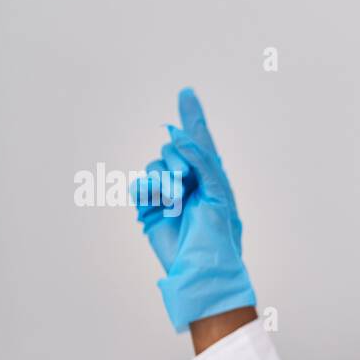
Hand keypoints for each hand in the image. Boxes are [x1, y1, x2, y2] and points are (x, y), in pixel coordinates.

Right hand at [131, 88, 254, 332]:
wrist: (200, 268)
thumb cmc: (218, 236)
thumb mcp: (218, 193)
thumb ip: (202, 161)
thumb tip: (179, 139)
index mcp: (211, 177)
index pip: (199, 141)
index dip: (192, 116)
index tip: (187, 92)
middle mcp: (189, 181)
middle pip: (172, 148)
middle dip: (175, 158)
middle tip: (183, 180)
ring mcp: (167, 194)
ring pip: (154, 165)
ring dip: (162, 179)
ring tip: (174, 201)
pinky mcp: (150, 207)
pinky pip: (141, 185)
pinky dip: (147, 191)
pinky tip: (158, 205)